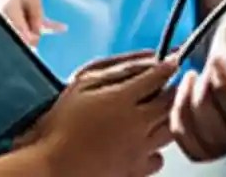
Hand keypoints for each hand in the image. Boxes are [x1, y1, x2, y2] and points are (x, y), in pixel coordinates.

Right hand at [30, 51, 177, 176]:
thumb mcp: (82, 84)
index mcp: (122, 99)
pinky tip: (140, 143)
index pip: (159, 76)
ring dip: (168, 117)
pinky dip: (155, 148)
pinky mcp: (136, 170)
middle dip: (174, 89)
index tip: (172, 61)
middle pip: (172, 102)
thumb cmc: (60, 125)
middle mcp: (137, 124)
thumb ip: (119, 69)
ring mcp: (139, 149)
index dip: (169, 65)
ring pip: (172, 129)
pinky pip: (159, 158)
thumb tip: (149, 59)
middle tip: (166, 85)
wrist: (51, 167)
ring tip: (151, 112)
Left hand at [171, 17, 225, 161]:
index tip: (216, 60)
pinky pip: (191, 145)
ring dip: (187, 108)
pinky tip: (182, 92)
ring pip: (202, 142)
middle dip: (206, 94)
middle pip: (223, 133)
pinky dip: (179, 120)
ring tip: (191, 77)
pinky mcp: (217, 139)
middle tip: (207, 65)